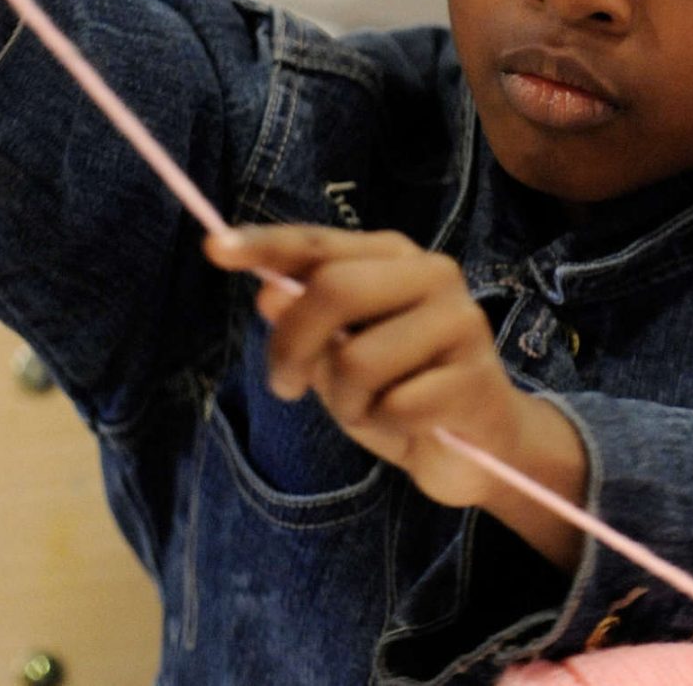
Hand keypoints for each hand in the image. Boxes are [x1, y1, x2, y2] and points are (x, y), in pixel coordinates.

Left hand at [205, 225, 587, 567]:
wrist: (478, 446)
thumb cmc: (399, 390)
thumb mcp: (337, 357)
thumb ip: (304, 323)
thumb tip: (267, 295)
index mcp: (392, 258)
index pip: (319, 245)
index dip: (266, 246)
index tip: (214, 249)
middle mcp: (431, 274)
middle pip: (334, 291)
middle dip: (293, 346)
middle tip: (282, 386)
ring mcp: (460, 322)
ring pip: (358, 360)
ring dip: (344, 401)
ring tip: (367, 410)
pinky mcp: (475, 377)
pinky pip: (395, 406)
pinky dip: (384, 425)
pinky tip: (410, 425)